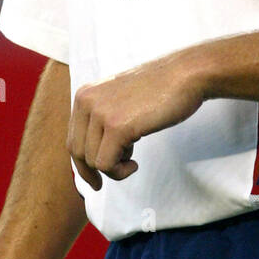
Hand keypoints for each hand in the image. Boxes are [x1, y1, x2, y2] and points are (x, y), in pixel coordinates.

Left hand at [67, 50, 205, 190]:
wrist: (186, 74)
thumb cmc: (161, 89)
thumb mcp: (120, 100)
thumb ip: (104, 118)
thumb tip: (95, 152)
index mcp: (85, 95)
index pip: (73, 138)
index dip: (81, 163)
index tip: (93, 178)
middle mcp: (86, 101)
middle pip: (77, 151)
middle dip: (90, 172)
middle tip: (102, 184)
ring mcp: (100, 113)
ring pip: (92, 160)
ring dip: (113, 168)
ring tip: (132, 159)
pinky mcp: (117, 126)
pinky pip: (106, 164)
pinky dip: (119, 172)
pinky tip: (135, 164)